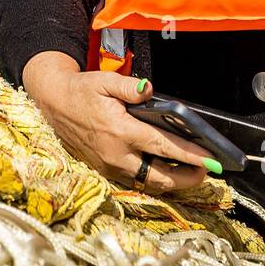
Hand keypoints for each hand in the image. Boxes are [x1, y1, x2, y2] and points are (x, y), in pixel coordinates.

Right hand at [21, 51, 215, 193]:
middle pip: (160, 178)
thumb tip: (150, 90)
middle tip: (206, 171)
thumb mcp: (105, 81)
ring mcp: (110, 166)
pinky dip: (154, 178)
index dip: (190, 155)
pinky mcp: (105, 170)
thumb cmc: (82, 91)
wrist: (54, 103)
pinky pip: (136, 181)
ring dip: (172, 181)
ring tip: (191, 172)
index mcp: (120, 131)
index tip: (211, 161)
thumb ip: (131, 87)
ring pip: (148, 184)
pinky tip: (167, 169)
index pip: (163, 147)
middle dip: (187, 178)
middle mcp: (116, 155)